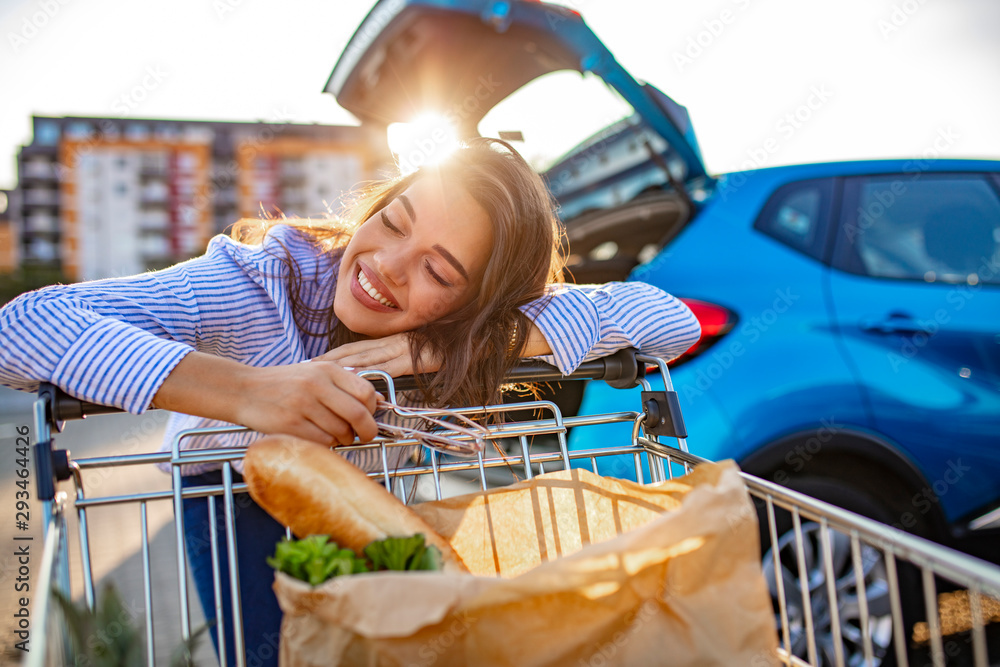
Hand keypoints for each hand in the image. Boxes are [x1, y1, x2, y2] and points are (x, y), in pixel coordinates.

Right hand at [153, 352, 379, 445]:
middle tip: (364, 437)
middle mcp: (316, 384)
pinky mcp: (290, 425)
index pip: (365, 392)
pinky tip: (318, 438)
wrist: (243, 390)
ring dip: (344, 439)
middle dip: (367, 431)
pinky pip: (322, 442)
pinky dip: (326, 445)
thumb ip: (344, 384)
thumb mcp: (314, 373)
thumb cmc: (284, 384)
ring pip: (340, 431)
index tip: (369, 418)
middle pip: (357, 414)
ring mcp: (303, 404)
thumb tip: (378, 401)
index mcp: (327, 369)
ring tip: (334, 435)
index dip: (372, 410)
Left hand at [316, 332, 441, 377]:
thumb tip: (381, 378)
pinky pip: (386, 366)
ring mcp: (402, 349)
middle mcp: (393, 342)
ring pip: (365, 357)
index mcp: (393, 342)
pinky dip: (369, 371)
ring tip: (320, 370)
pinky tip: (353, 376)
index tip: (317, 360)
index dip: (336, 354)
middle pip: (354, 351)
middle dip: (330, 359)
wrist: (470, 342)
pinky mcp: (412, 359)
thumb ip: (400, 364)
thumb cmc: (447, 351)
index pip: (358, 348)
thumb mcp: (418, 356)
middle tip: (308, 366)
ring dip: (341, 364)